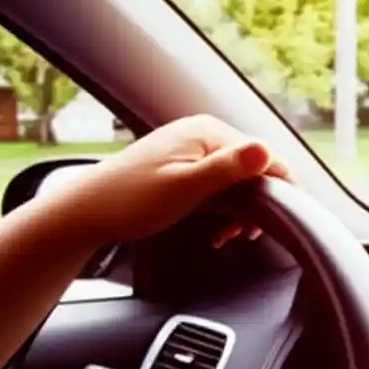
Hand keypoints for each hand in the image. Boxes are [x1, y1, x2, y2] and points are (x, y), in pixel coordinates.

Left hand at [41, 115, 290, 246]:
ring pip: (237, 181)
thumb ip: (228, 169)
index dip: (280, 188)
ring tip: (227, 235)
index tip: (282, 219)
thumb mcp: (185, 188)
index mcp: (207, 132)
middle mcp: (203, 133)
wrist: (86, 212)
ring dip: (239, 211)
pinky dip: (223, 209)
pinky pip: (218, 186)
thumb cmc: (130, 201)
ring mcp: (192, 149)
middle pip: (253, 169)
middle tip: (244, 236)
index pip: (265, 156)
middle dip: (256, 205)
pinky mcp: (183, 165)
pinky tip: (216, 229)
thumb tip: (266, 150)